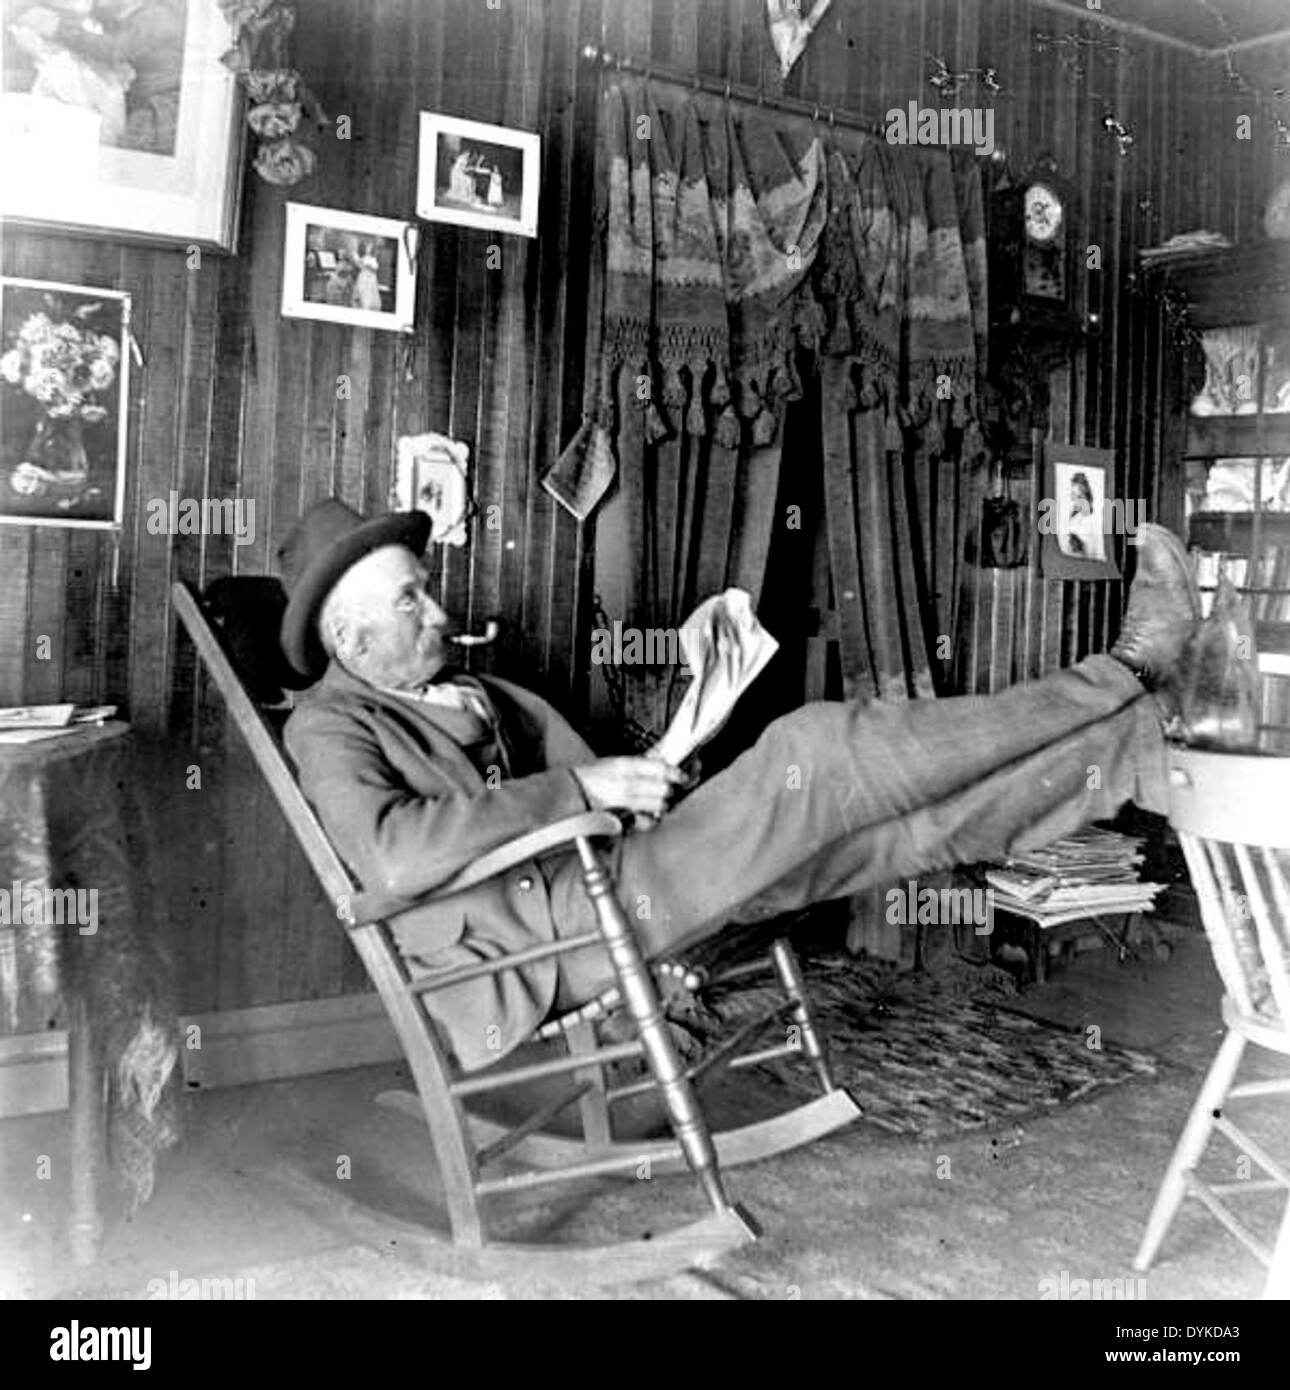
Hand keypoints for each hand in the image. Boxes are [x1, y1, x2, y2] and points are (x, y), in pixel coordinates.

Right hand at [571, 756, 686, 821]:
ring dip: (663, 804)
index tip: (682, 776)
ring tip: (658, 801)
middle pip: (664, 789)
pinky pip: (647, 822)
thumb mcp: (614, 763)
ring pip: (659, 805)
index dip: (676, 773)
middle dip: (670, 790)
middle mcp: (625, 784)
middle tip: (670, 789)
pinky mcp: (621, 819)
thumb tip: (664, 762)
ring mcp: (623, 804)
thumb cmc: (591, 778)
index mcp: (624, 766)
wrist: (569, 793)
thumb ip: (640, 763)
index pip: (660, 768)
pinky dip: (651, 820)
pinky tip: (647, 815)